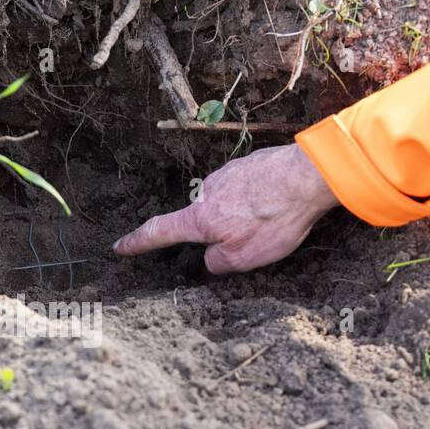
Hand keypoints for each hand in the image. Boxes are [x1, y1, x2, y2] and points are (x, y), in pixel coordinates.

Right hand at [112, 143, 338, 273]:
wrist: (309, 175)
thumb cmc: (275, 218)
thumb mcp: (243, 259)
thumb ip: (217, 263)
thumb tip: (210, 258)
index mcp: (200, 218)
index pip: (159, 232)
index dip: (138, 242)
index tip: (120, 246)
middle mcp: (206, 191)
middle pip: (200, 219)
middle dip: (218, 233)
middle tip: (252, 241)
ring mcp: (226, 174)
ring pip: (225, 205)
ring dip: (242, 216)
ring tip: (273, 223)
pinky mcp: (247, 165)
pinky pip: (244, 190)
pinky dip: (255, 202)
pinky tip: (277, 206)